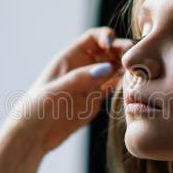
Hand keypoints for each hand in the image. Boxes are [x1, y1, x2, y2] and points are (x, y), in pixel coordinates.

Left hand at [0, 27, 131, 172]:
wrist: (33, 136)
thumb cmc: (36, 110)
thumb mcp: (55, 92)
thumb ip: (80, 80)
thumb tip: (107, 68)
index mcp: (70, 58)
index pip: (93, 38)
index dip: (106, 37)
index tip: (113, 44)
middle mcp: (82, 67)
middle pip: (109, 51)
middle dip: (123, 52)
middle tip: (135, 60)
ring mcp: (90, 83)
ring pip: (115, 68)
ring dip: (127, 68)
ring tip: (139, 73)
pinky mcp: (95, 99)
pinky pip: (114, 86)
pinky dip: (125, 84)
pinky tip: (133, 87)